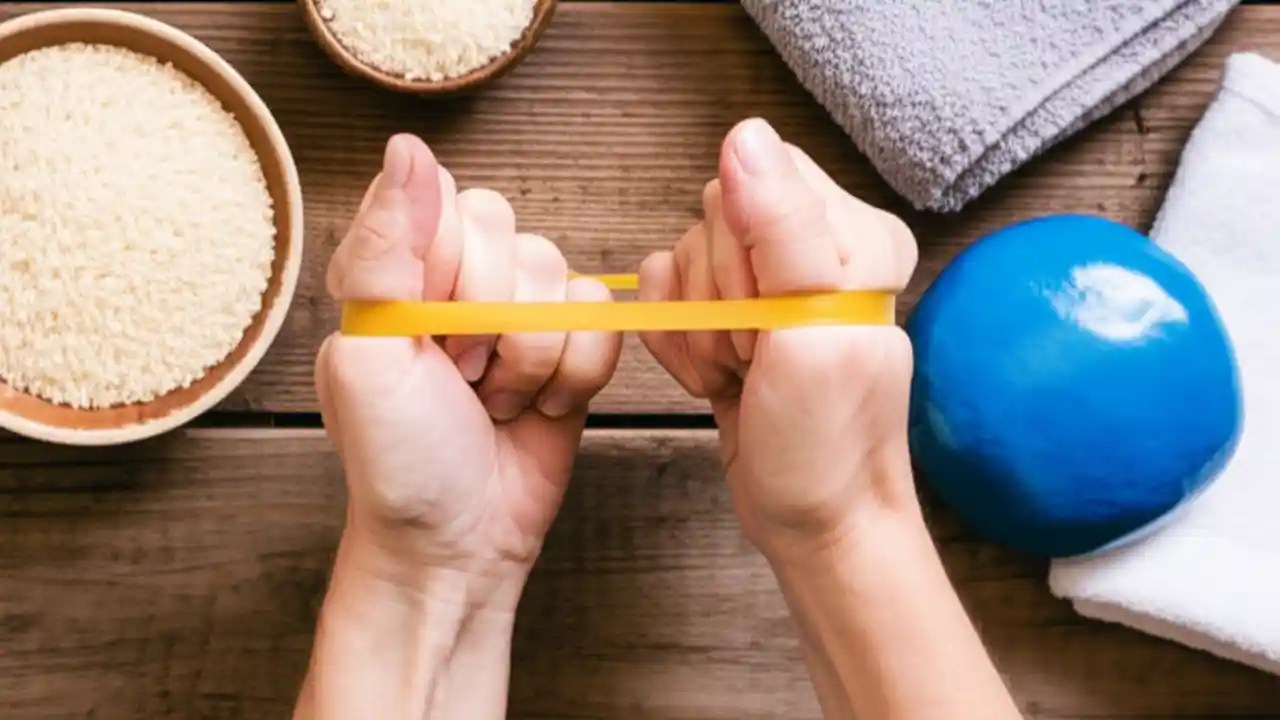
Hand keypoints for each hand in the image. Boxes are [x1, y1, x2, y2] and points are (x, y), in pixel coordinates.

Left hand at [316, 134, 621, 604]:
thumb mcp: (368, 353)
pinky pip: (604, 319)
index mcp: (400, 271)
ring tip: (494, 400)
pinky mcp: (570, 348)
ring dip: (533, 357)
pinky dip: (577, 374)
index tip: (427, 330)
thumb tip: (407, 147)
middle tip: (459, 375)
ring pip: (564, 279)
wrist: (459, 542)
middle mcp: (461, 281)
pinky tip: (539, 408)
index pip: (453, 204)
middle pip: (518, 237)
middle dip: (495, 321)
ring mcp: (521, 314)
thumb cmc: (398, 460)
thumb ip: (385, 247)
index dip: (453, 267)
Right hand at [639, 118, 918, 557]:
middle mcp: (818, 249)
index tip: (768, 318)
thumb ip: (782, 228)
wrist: (815, 522)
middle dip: (717, 295)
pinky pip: (667, 290)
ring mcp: (769, 284)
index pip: (761, 178)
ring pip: (685, 254)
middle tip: (757, 354)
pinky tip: (717, 377)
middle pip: (715, 214)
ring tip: (743, 373)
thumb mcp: (810, 333)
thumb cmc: (827, 444)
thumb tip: (743, 136)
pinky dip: (677, 340)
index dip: (743, 249)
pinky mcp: (730, 314)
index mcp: (858, 235)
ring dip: (697, 327)